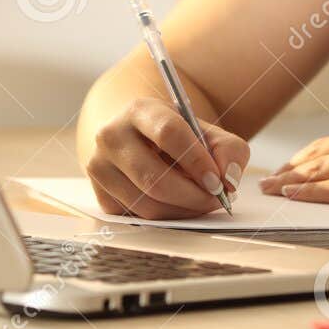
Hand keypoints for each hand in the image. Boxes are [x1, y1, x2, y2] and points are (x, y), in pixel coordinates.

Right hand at [85, 96, 249, 217]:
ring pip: (147, 204)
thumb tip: (228, 180)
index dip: (197, 161)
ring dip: (182, 211)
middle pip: (155, 178)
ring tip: (200, 202)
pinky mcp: (100, 195)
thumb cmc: (178, 137)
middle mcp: (111, 135)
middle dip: (193, 196)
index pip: (168, 134)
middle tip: (216, 200)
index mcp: (140, 110)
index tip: (218, 182)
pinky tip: (177, 205)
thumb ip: (229, 150)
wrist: (140, 139)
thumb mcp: (206, 132)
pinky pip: (138, 219)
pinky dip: (165, 219)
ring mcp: (100, 166)